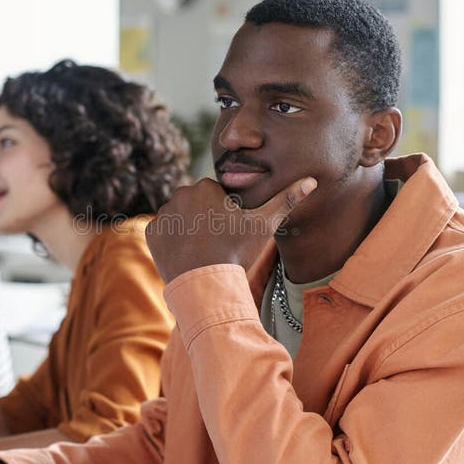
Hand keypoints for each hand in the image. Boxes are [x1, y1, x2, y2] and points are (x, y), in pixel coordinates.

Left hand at [146, 176, 316, 282]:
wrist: (207, 283)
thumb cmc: (238, 251)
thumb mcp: (265, 225)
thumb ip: (287, 199)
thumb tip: (312, 179)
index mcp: (204, 187)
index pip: (215, 195)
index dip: (225, 213)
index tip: (230, 231)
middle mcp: (178, 195)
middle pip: (196, 204)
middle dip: (205, 218)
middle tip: (217, 242)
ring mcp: (162, 214)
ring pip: (180, 217)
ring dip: (189, 228)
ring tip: (203, 249)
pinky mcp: (151, 233)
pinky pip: (164, 232)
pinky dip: (173, 241)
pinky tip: (187, 254)